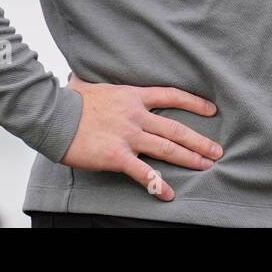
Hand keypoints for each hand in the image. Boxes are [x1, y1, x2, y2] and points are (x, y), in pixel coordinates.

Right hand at [59, 75, 223, 200]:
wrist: (54, 116)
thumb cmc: (70, 100)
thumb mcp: (90, 84)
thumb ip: (97, 84)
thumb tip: (80, 77)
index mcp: (133, 96)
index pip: (171, 96)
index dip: (194, 104)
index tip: (211, 111)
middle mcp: (136, 116)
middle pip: (175, 128)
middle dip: (199, 141)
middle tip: (217, 151)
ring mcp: (128, 136)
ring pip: (167, 149)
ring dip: (189, 159)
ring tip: (206, 166)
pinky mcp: (117, 157)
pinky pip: (143, 173)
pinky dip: (157, 184)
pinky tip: (169, 193)